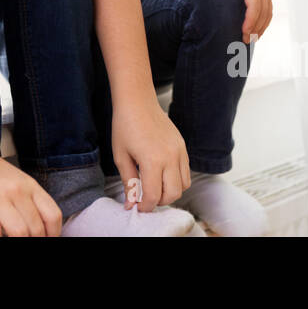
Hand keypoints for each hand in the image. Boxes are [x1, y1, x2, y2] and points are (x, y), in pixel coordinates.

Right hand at [0, 142, 62, 235]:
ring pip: (19, 233)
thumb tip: (40, 228)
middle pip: (36, 229)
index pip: (52, 215)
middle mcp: (16, 191)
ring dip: (19, 243)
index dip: (53, 234)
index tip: (48, 240)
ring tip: (13, 242)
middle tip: (27, 243)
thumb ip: (29, 200)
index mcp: (29, 185)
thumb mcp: (16, 179)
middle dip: (35, 242)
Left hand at [111, 97, 190, 211]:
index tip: (137, 207)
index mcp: (152, 161)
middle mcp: (170, 157)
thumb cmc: (125, 125)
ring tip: (154, 187)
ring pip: (184, 185)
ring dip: (170, 192)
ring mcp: (179, 151)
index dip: (145, 206)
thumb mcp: (121, 156)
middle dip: (159, 202)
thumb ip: (128, 182)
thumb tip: (130, 204)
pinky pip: (186, 171)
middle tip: (145, 198)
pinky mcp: (183, 146)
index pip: (153, 196)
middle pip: (173, 194)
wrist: (137, 101)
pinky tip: (162, 174)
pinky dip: (177, 179)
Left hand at [196, 0, 272, 44]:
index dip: (251, 19)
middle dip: (257, 27)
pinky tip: (257, 31)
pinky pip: (268, 9)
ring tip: (252, 40)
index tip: (244, 31)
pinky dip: (264, 21)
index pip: (254, 4)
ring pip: (268, 12)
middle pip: (264, 11)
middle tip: (245, 41)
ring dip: (262, 27)